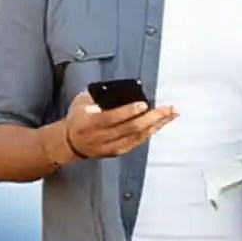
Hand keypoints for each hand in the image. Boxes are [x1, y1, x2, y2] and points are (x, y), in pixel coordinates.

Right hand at [63, 91, 177, 158]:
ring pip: (138, 137)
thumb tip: (117, 89)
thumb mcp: (81, 102)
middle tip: (167, 109)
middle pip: (131, 128)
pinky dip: (150, 132)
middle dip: (152, 118)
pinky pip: (137, 142)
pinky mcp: (117, 152)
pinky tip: (160, 124)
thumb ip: (96, 94)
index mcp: (91, 123)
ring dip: (157, 125)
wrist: (70, 143)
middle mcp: (102, 137)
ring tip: (171, 114)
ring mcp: (111, 147)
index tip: (143, 104)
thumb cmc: (77, 118)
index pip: (112, 118)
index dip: (129, 111)